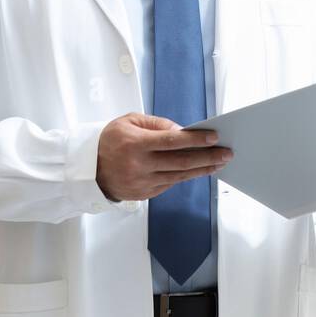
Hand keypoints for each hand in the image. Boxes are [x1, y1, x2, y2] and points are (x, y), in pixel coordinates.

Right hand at [96, 112, 233, 201]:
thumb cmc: (110, 140)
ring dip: (201, 170)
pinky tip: (199, 170)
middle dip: (207, 157)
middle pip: (180, 162)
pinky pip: (169, 184)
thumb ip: (157, 124)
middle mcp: (139, 165)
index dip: (194, 140)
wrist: (89, 169)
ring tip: (218, 163)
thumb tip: (182, 131)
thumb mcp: (129, 122)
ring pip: (178, 177)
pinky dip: (185, 176)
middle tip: (226, 153)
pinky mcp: (144, 194)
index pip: (171, 142)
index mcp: (135, 144)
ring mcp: (142, 183)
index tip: (213, 136)